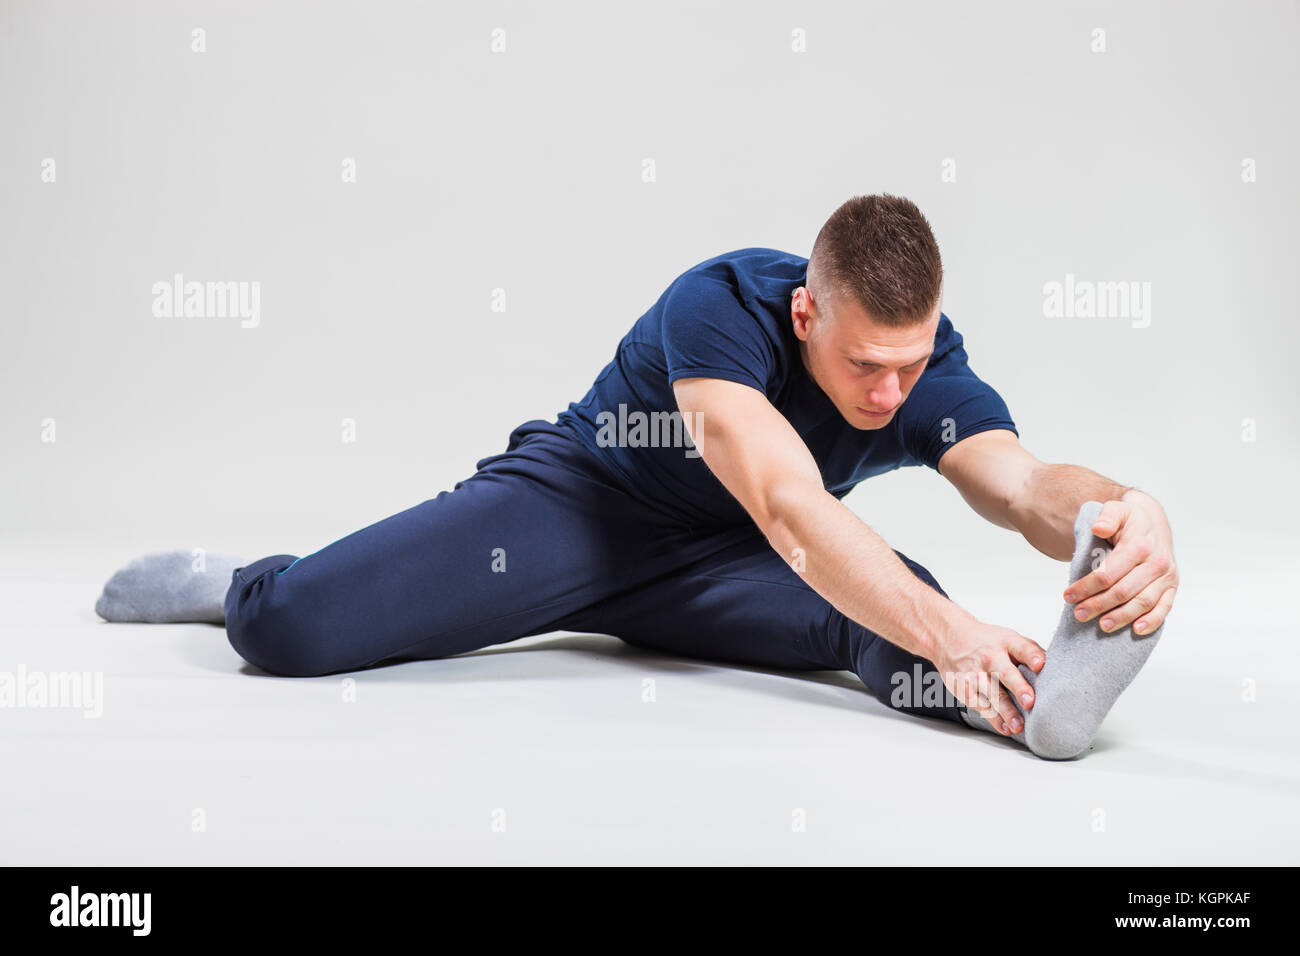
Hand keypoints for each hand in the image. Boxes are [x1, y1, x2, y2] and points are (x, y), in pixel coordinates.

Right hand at [933, 614, 1045, 735]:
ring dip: (1006, 711)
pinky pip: (981, 706)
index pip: (1021, 647)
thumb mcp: (1007, 638)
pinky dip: (993, 718)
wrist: (949, 638)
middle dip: (1018, 687)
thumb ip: (1030, 653)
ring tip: (1018, 725)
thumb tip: (1057, 669)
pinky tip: (1005, 727)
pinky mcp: (965, 689)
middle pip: (1005, 673)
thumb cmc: (986, 642)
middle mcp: (990, 657)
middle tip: (1030, 702)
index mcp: (1005, 642)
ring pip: (992, 695)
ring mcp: (975, 674)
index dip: (1031, 656)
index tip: (1040, 665)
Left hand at [1063, 489, 1177, 635]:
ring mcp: (1166, 576)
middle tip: (1078, 614)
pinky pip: (1164, 607)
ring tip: (1102, 626)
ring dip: (1121, 617)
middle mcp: (1156, 562)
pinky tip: (1136, 630)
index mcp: (1139, 545)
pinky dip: (1152, 621)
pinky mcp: (1172, 586)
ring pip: (1142, 602)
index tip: (1068, 596)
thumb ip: (1107, 517)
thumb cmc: (1129, 520)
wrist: (1152, 523)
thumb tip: (1098, 528)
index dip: (1086, 586)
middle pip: (1123, 591)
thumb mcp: (1116, 510)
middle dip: (1098, 604)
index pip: (1108, 573)